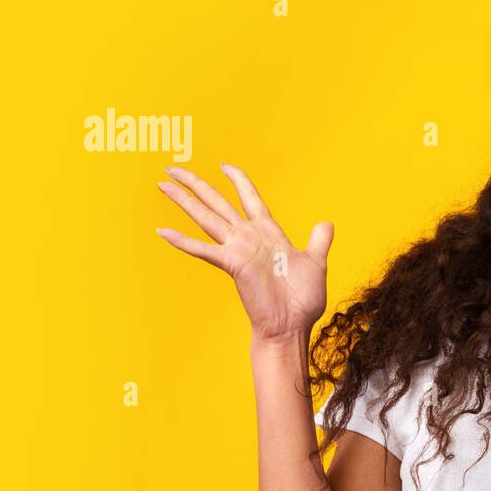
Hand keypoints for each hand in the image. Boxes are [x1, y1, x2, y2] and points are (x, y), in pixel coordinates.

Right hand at [154, 163, 333, 343]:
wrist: (292, 325)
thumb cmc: (302, 300)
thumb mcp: (315, 262)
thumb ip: (319, 240)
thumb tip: (327, 223)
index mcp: (269, 233)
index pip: (251, 199)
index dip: (239, 181)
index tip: (225, 165)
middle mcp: (249, 237)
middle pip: (218, 202)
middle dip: (196, 184)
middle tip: (173, 169)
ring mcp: (239, 249)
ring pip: (206, 217)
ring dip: (184, 200)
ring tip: (162, 184)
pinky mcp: (233, 264)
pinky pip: (203, 249)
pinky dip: (183, 241)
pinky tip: (163, 231)